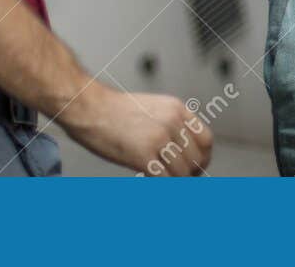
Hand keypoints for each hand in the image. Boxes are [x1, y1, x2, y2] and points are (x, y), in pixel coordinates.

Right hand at [59, 83, 212, 175]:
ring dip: (174, 182)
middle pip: (196, 159)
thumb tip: (182, 154)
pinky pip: (164, 180)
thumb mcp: (153, 109)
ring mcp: (159, 138)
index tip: (196, 168)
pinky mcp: (143, 155)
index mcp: (177, 109)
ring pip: (182, 173)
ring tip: (160, 180)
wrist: (88, 107)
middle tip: (178, 180)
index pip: (206, 140)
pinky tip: (150, 182)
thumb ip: (170, 127)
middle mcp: (172, 122)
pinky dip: (161, 187)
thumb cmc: (114, 111)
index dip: (203, 158)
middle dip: (190, 174)